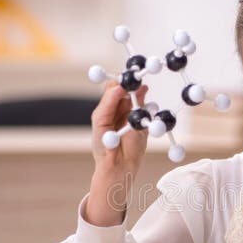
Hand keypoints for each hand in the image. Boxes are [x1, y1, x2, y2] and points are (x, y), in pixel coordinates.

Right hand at [86, 80, 148, 226]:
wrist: (121, 169)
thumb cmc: (132, 149)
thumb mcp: (139, 125)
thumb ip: (139, 107)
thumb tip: (144, 87)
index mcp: (122, 110)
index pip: (122, 90)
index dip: (129, 80)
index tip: (137, 72)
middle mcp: (111, 111)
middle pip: (114, 89)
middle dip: (123, 80)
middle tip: (132, 74)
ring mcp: (103, 117)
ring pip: (108, 96)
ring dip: (118, 87)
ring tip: (127, 80)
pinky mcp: (98, 125)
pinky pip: (104, 109)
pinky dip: (110, 99)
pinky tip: (118, 90)